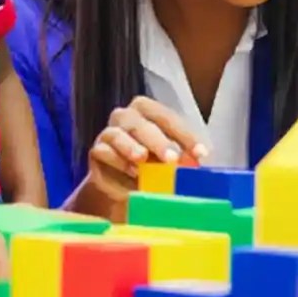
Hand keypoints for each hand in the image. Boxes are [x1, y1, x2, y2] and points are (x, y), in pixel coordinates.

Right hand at [87, 96, 206, 202]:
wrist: (122, 185)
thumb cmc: (152, 164)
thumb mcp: (170, 161)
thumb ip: (182, 158)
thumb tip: (197, 165)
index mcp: (148, 111)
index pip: (167, 117)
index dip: (185, 134)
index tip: (201, 154)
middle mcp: (126, 117)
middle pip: (141, 123)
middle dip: (158, 141)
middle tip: (172, 159)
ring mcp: (108, 133)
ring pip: (117, 134)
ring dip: (131, 147)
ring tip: (143, 160)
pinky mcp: (96, 152)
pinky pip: (103, 152)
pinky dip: (118, 162)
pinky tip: (131, 172)